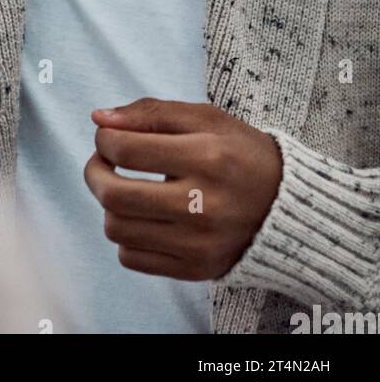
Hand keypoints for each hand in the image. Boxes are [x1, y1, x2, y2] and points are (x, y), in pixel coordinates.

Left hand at [83, 97, 283, 280]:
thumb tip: (99, 118)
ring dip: (109, 205)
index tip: (108, 136)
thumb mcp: (206, 118)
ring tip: (124, 188)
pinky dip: (126, 236)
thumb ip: (151, 113)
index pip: (126, 150)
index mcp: (206, 158)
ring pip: (117, 229)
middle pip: (114, 195)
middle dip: (94, 172)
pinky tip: (141, 217)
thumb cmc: (240, 154)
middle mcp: (202, 205)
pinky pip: (132, 259)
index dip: (104, 139)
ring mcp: (198, 243)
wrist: (287, 206)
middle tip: (101, 162)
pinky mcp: (195, 268)